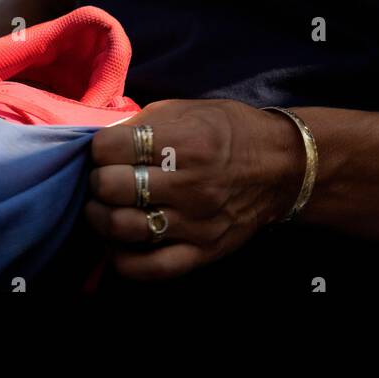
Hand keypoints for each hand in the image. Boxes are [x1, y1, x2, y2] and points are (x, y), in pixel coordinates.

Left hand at [84, 98, 304, 280]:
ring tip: (104, 208)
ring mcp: (196, 222)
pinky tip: (117, 243)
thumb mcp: (188, 109)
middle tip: (103, 178)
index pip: (112, 148)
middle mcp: (190, 183)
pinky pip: (149, 268)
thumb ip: (144, 123)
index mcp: (185, 141)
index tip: (104, 151)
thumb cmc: (230, 130)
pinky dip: (121, 259)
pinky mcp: (202, 252)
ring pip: (123, 228)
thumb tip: (103, 140)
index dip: (99, 149)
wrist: (281, 167)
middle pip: (112, 188)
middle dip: (97, 181)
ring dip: (101, 218)